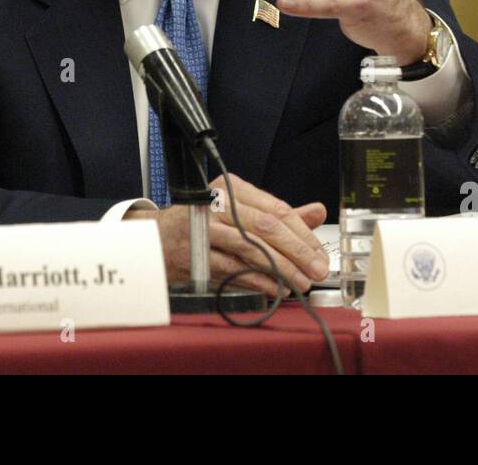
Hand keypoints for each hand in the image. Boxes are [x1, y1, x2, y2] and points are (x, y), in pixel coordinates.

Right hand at [128, 173, 329, 296]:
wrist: (157, 239)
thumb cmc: (202, 225)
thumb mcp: (240, 214)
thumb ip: (279, 215)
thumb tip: (318, 211)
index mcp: (233, 189)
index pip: (276, 209)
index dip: (303, 233)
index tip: (320, 253)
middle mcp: (219, 203)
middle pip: (267, 226)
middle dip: (298, 251)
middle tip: (318, 270)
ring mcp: (206, 227)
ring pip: (252, 247)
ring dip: (282, 268)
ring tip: (301, 282)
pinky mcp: (196, 251)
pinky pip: (233, 267)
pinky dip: (257, 280)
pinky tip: (274, 289)